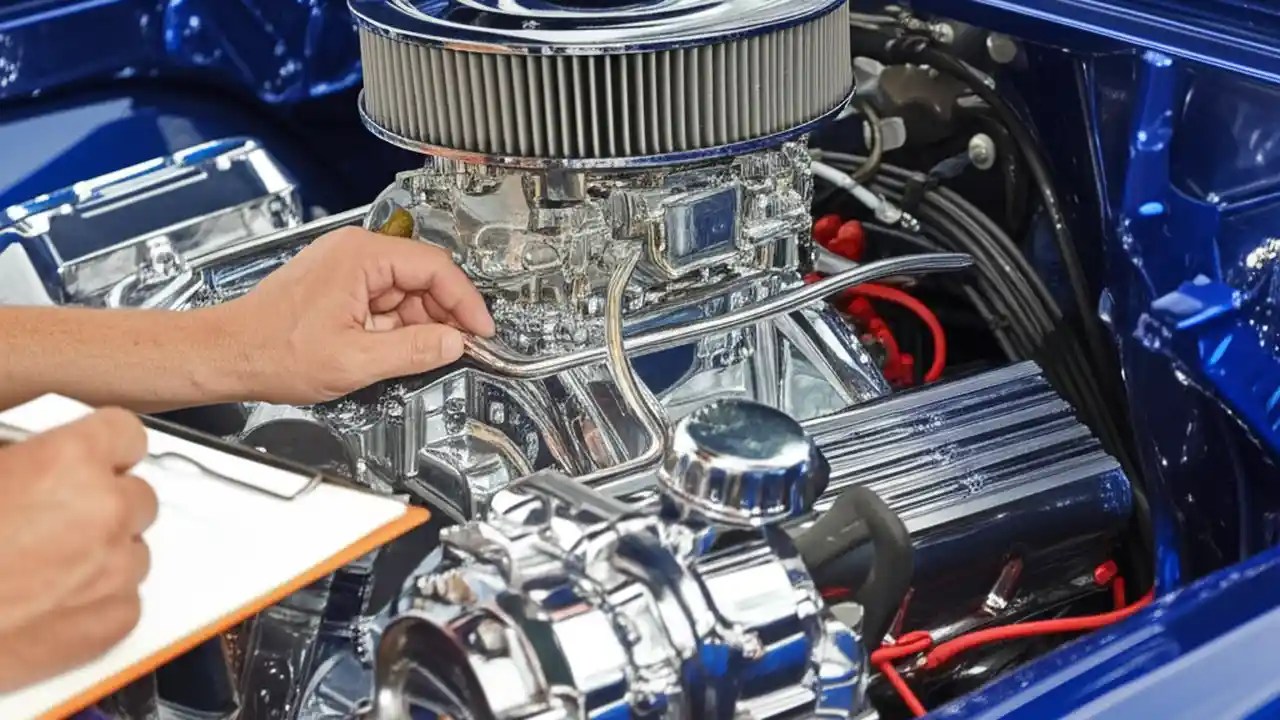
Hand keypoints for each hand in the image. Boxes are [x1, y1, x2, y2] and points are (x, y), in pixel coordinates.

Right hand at [0, 409, 155, 691]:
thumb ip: (17, 456)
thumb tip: (30, 455)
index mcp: (70, 460)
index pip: (125, 434)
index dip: (105, 447)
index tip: (94, 456)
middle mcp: (104, 510)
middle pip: (136, 495)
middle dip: (104, 503)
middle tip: (59, 517)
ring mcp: (114, 568)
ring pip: (135, 548)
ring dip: (104, 553)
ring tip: (49, 564)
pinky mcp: (113, 621)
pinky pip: (127, 599)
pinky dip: (99, 600)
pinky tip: (53, 600)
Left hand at [213, 227, 494, 404]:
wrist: (227, 355)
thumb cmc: (272, 350)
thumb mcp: (355, 361)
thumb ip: (413, 351)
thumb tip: (453, 343)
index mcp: (361, 256)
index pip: (436, 268)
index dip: (466, 302)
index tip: (481, 329)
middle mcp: (354, 252)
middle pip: (423, 278)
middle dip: (442, 316)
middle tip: (457, 349)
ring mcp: (345, 267)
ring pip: (405, 292)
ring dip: (417, 325)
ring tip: (411, 357)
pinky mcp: (339, 285)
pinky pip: (384, 301)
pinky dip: (395, 327)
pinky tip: (389, 351)